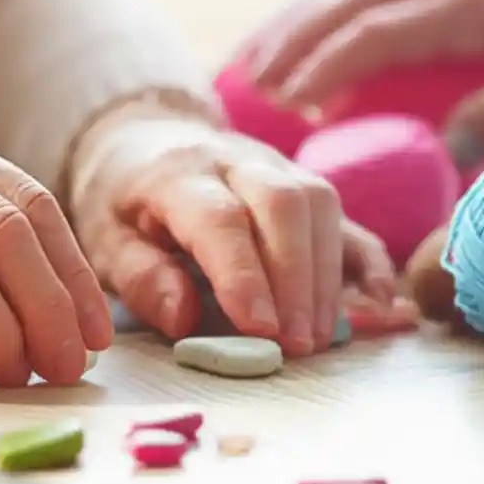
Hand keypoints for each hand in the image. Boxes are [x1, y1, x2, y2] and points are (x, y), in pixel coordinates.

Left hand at [68, 102, 397, 356]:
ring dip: (327, 277)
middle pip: (285, 204)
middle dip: (297, 279)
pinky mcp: (306, 186)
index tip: (259, 330)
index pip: (220, 219)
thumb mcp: (104, 239)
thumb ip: (141, 278)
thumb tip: (184, 319)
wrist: (146, 139)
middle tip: (296, 345)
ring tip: (317, 339)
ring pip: (321, 206)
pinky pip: (347, 217)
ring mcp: (280, 166)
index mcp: (178, 174)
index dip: (243, 275)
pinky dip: (368, 260)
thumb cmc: (123, 201)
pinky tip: (379, 303)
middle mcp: (237, 160)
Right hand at [247, 0, 483, 165]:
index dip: (324, 70)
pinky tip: (287, 48)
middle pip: (336, 8)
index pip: (371, 33)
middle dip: (287, 53)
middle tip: (247, 101)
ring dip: (289, 33)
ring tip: (245, 77)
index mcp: (461, 0)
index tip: (288, 110)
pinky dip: (312, 21)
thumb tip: (446, 151)